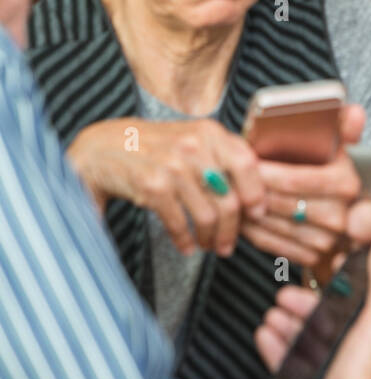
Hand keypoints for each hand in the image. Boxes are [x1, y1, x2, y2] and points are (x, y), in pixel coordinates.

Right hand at [68, 116, 265, 256]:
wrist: (104, 147)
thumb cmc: (156, 147)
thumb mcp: (193, 139)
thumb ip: (223, 157)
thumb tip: (259, 192)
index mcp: (209, 132)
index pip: (247, 164)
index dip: (256, 194)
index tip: (257, 214)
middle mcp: (193, 146)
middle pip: (230, 198)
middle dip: (232, 229)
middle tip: (228, 244)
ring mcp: (172, 166)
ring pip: (207, 215)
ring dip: (210, 238)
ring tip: (207, 245)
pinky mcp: (151, 186)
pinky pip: (179, 224)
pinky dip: (185, 241)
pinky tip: (187, 246)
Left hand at [238, 103, 364, 265]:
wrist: (344, 222)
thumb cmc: (333, 178)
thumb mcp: (340, 150)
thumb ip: (345, 128)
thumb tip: (354, 113)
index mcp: (346, 183)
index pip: (295, 179)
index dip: (266, 172)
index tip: (244, 162)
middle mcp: (340, 214)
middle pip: (280, 202)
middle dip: (251, 190)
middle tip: (228, 179)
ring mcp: (326, 240)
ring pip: (273, 223)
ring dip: (247, 211)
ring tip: (229, 195)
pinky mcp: (311, 258)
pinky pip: (272, 244)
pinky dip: (252, 231)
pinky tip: (240, 216)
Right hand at [265, 232, 370, 378]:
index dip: (354, 282)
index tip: (334, 265)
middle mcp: (365, 363)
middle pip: (336, 321)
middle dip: (309, 303)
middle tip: (288, 292)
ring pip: (312, 341)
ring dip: (291, 322)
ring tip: (274, 311)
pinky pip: (292, 364)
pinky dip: (278, 347)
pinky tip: (265, 334)